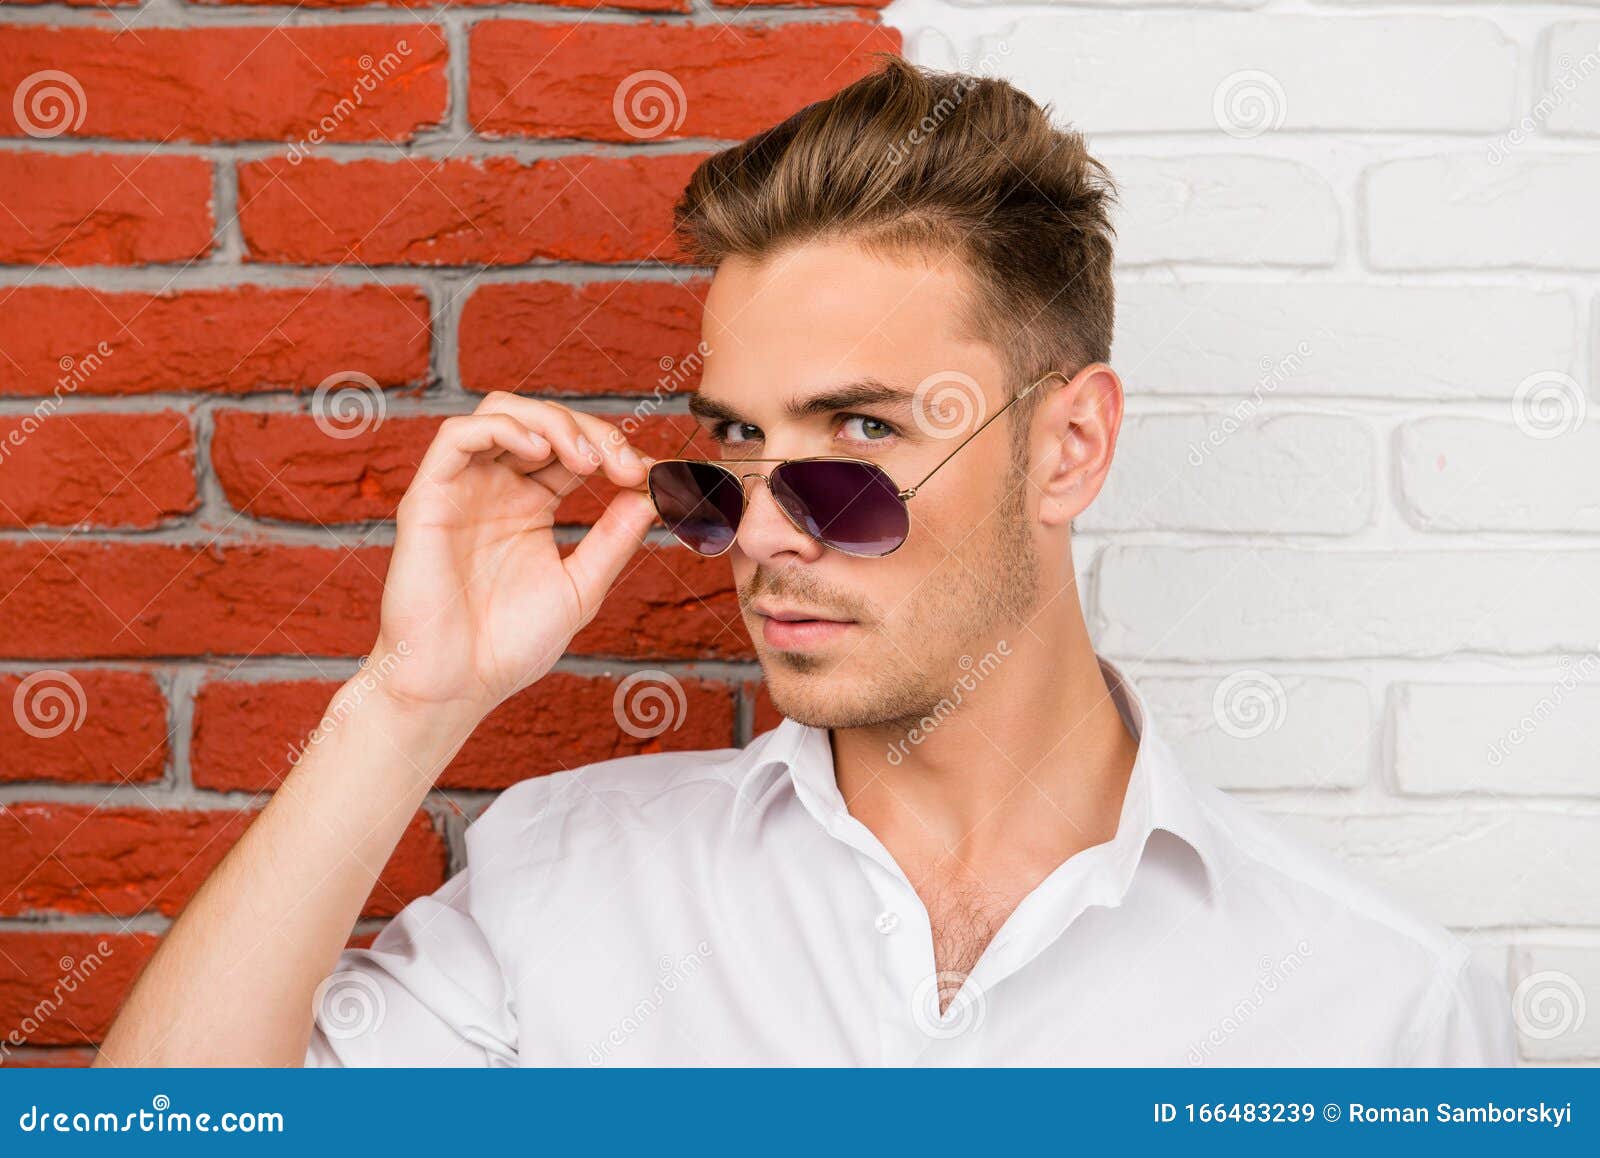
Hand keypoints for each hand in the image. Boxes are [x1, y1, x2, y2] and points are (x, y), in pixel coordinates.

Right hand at [367, 392, 656, 719]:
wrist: (456, 686)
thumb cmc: (510, 646)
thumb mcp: (581, 586)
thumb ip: (614, 538)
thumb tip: (654, 493)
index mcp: (529, 505)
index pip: (574, 450)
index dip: (615, 450)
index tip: (652, 477)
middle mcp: (495, 488)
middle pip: (543, 420)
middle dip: (593, 432)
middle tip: (625, 468)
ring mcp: (461, 488)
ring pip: (501, 411)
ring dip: (553, 421)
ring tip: (587, 460)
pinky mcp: (428, 496)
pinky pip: (457, 435)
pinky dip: (504, 427)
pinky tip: (540, 451)